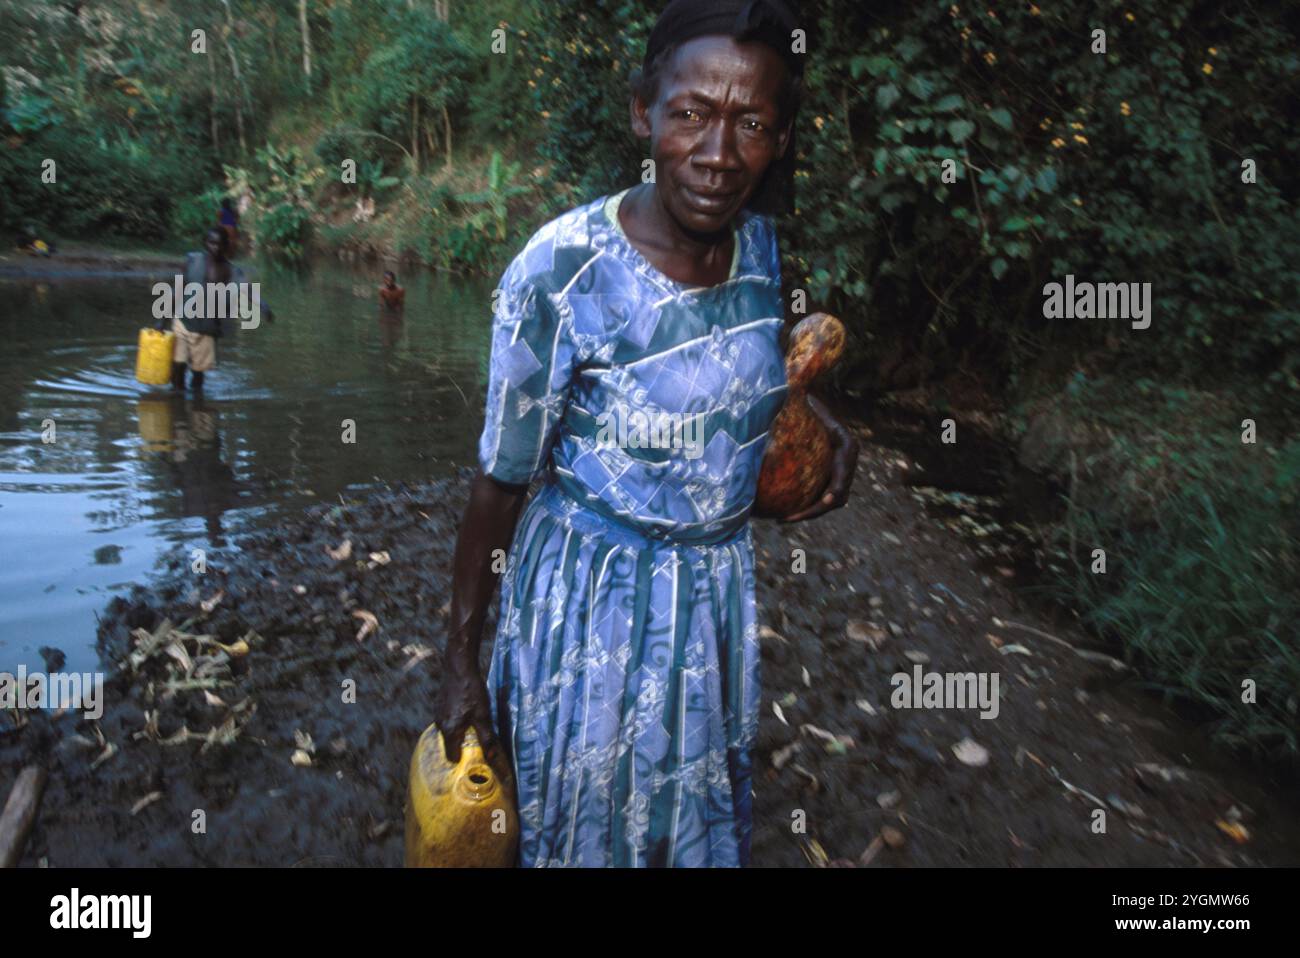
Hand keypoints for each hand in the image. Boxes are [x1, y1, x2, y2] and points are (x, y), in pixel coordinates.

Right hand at [432, 650, 498, 765]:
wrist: (459, 666)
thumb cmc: (471, 691)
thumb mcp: (483, 715)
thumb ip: (486, 738)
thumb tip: (492, 758)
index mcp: (449, 730)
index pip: (451, 757)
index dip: (462, 761)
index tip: (474, 759)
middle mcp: (439, 724)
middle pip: (449, 745)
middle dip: (461, 748)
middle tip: (477, 745)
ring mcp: (438, 714)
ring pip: (448, 732)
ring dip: (459, 734)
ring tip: (473, 729)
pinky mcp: (439, 705)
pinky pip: (447, 721)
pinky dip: (455, 723)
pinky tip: (466, 714)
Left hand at [781, 396, 858, 522]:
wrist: (815, 405)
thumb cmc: (810, 402)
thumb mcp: (812, 401)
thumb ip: (809, 401)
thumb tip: (800, 395)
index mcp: (847, 447)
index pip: (843, 475)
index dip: (835, 491)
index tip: (827, 500)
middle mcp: (847, 464)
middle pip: (837, 496)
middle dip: (815, 510)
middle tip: (789, 518)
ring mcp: (840, 474)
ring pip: (828, 502)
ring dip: (807, 513)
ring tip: (782, 518)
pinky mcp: (828, 479)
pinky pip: (818, 498)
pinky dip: (804, 506)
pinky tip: (780, 511)